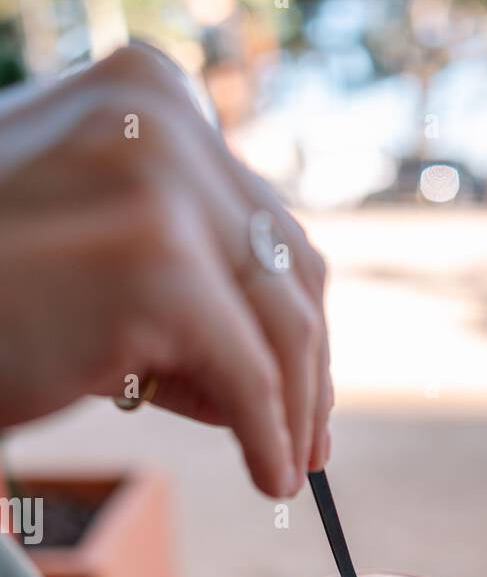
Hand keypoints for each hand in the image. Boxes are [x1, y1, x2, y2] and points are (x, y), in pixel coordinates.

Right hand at [0, 44, 332, 495]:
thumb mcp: (86, 257)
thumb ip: (174, 282)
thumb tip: (269, 380)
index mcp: (149, 98)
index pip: (259, 218)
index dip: (291, 313)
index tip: (302, 387)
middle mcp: (164, 122)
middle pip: (286, 262)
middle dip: (306, 364)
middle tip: (310, 442)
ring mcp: (161, 188)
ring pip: (281, 321)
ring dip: (295, 408)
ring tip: (288, 468)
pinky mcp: (156, 268)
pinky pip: (248, 375)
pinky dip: (269, 437)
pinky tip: (270, 478)